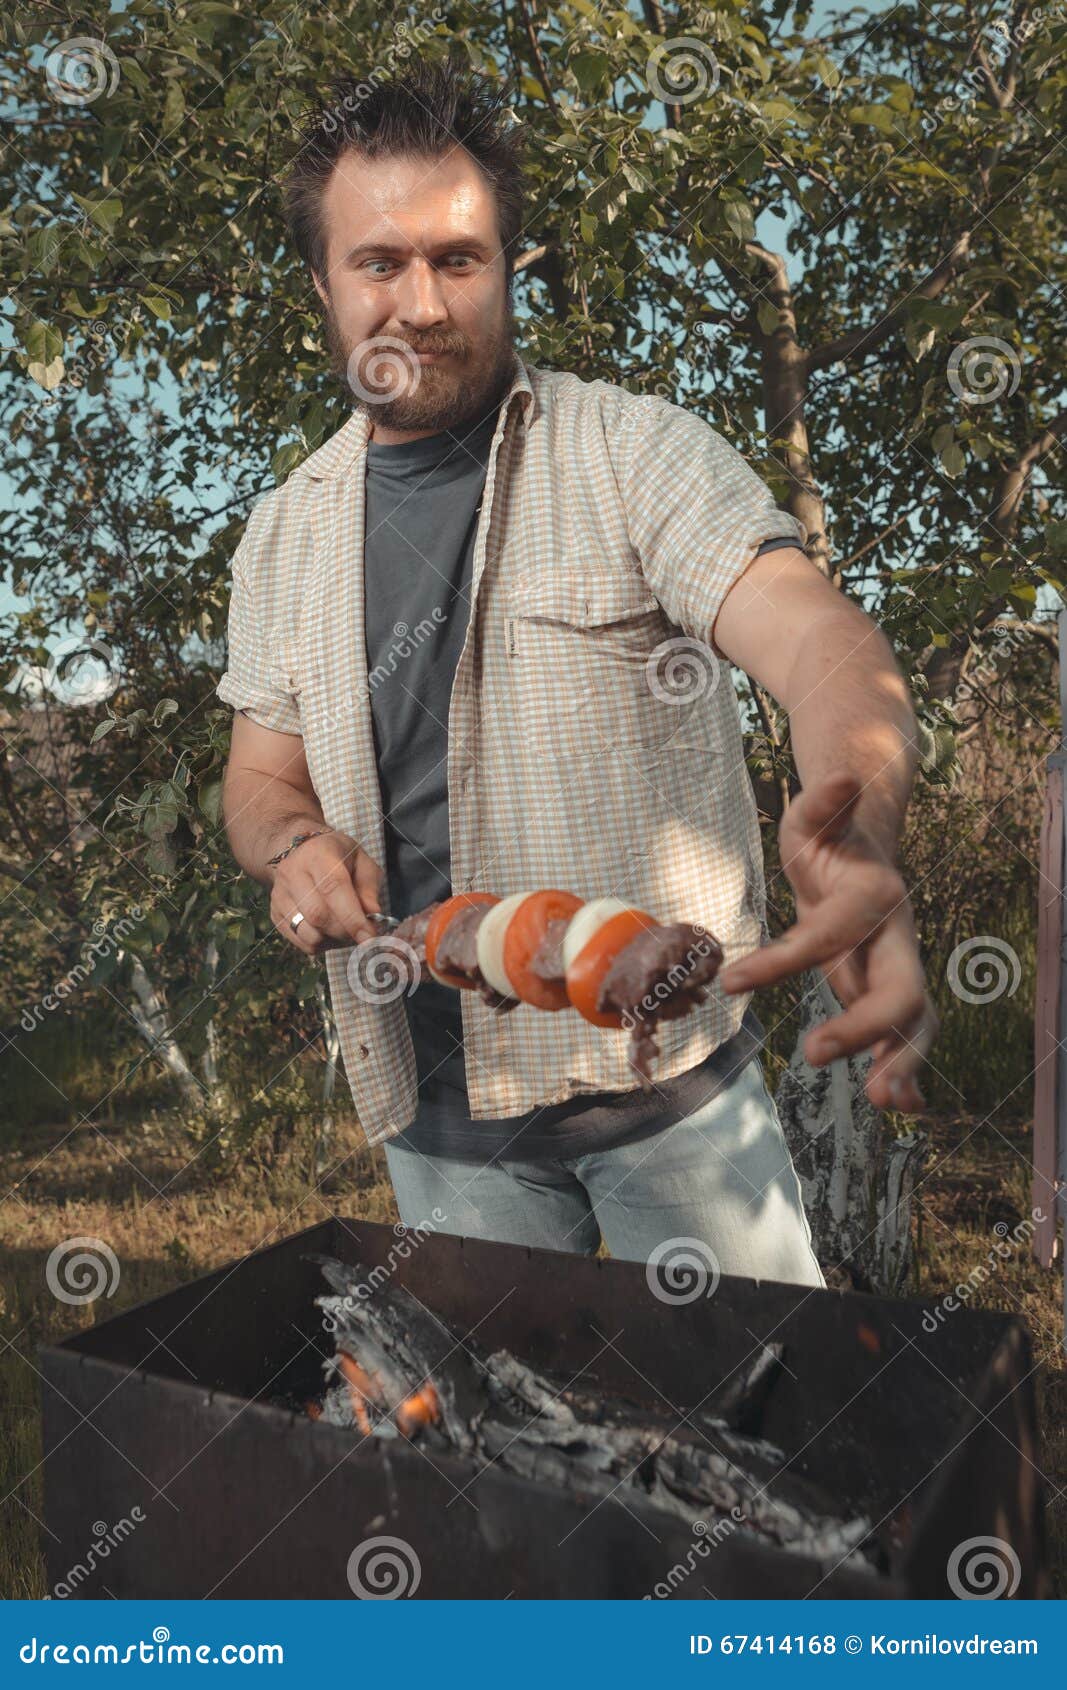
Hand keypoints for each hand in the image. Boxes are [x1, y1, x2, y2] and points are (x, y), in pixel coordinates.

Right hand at [269, 830, 384, 954]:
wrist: (303, 853)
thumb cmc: (339, 858)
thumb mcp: (362, 862)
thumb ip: (369, 888)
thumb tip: (373, 916)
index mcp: (318, 854)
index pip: (332, 887)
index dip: (352, 916)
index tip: (369, 936)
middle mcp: (293, 873)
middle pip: (317, 914)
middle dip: (344, 931)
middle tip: (360, 933)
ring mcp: (280, 894)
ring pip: (307, 933)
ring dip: (332, 940)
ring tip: (345, 931)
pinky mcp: (275, 913)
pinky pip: (300, 942)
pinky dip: (320, 944)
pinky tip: (330, 932)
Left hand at [718, 771, 937, 1112]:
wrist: (862, 849)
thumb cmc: (828, 833)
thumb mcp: (813, 815)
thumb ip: (825, 800)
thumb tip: (840, 775)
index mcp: (873, 893)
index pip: (831, 933)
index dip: (783, 957)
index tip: (733, 981)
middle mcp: (895, 935)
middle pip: (901, 988)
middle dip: (868, 1026)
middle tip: (815, 1053)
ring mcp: (895, 965)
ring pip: (913, 1020)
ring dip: (901, 1062)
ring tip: (883, 1103)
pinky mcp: (884, 988)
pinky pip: (903, 1034)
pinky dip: (904, 1069)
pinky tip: (898, 1106)